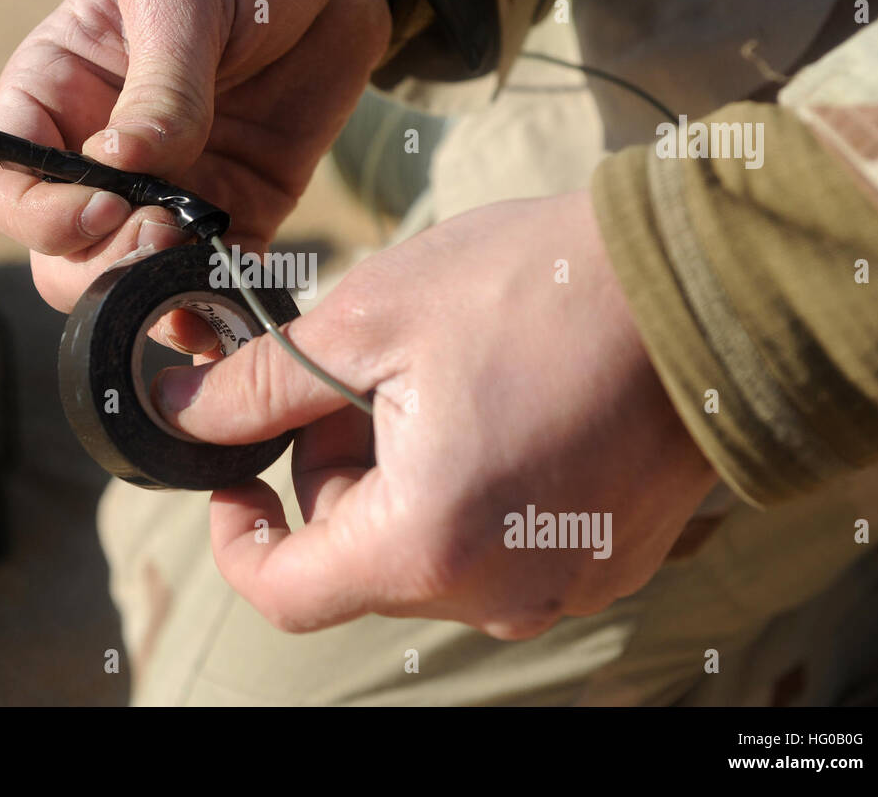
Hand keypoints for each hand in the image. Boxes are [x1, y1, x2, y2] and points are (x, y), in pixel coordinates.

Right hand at [0, 0, 390, 351]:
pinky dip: (213, 304)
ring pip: (124, 280)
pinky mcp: (234, 214)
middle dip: (99, 262)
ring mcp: (167, 193)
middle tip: (164, 232)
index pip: (4, 184)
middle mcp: (98, 156)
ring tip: (200, 258)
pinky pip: (207, 282)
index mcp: (56, 95)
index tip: (103, 201)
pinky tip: (231, 296)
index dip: (38, 213)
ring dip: (152, 290)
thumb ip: (159, 82)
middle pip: (57, 254)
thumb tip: (121, 165)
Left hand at [152, 190, 717, 636]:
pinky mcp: (601, 561)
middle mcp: (496, 592)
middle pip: (357, 557)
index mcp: (426, 546)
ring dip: (401, 476)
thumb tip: (180, 414)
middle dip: (335, 470)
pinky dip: (467, 487)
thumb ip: (257, 389)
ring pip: (423, 548)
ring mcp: (558, 584)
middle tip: (364, 378)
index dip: (240, 536)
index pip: (286, 592)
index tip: (234, 475)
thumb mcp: (368, 324)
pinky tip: (497, 405)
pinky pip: (494, 542)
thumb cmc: (535, 292)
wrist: (697, 285)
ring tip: (442, 380)